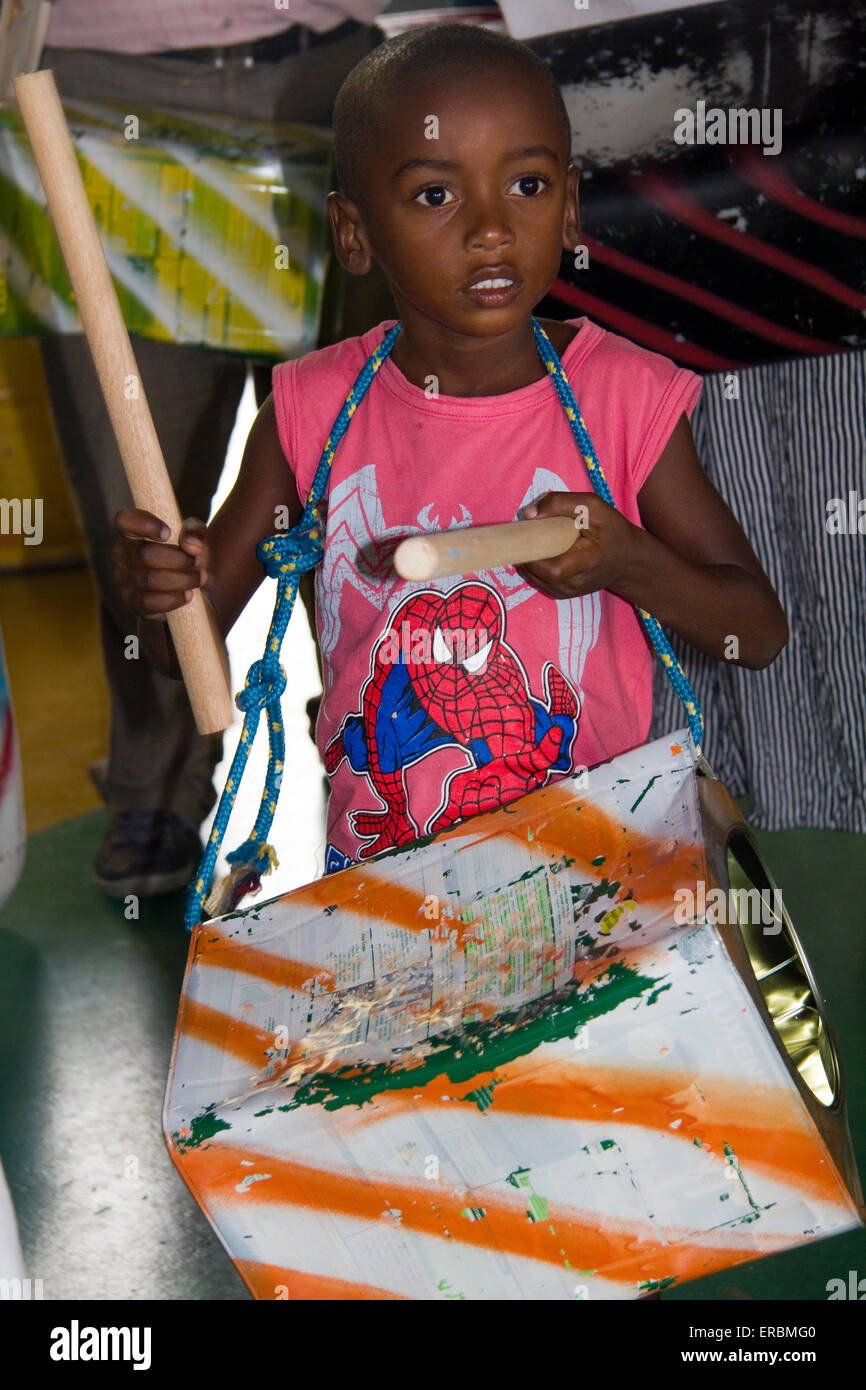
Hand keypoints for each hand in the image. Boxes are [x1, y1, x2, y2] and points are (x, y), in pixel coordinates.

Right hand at [113, 509, 209, 618]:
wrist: (189, 593)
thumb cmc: (188, 557)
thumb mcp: (196, 538)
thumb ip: (195, 533)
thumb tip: (190, 544)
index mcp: (132, 532)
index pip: (125, 520)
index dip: (143, 524)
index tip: (168, 533)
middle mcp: (122, 554)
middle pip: (145, 553)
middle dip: (179, 559)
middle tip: (198, 562)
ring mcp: (124, 579)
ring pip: (150, 579)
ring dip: (181, 579)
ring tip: (200, 578)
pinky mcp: (132, 602)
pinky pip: (148, 602)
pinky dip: (172, 599)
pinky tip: (188, 595)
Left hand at [516, 491, 636, 598]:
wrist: (627, 560)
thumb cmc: (611, 529)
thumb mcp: (592, 506)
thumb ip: (560, 503)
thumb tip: (528, 514)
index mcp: (588, 561)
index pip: (553, 570)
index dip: (533, 556)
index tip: (527, 535)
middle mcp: (576, 583)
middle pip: (538, 574)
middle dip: (526, 553)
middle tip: (526, 533)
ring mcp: (568, 592)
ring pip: (534, 579)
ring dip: (527, 560)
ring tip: (533, 541)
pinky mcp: (562, 594)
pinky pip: (537, 581)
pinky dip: (533, 566)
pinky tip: (540, 552)